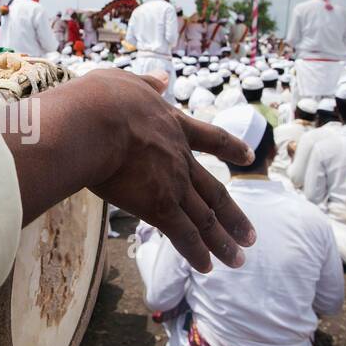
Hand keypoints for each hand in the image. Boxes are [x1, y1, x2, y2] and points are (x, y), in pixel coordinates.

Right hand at [0, 70, 256, 272]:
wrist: (95, 122)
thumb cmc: (100, 100)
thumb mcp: (126, 82)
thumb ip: (146, 84)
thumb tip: (161, 77)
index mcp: (174, 126)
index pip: (210, 139)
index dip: (231, 148)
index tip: (248, 156)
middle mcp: (180, 159)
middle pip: (214, 192)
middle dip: (233, 216)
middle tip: (250, 235)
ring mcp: (173, 184)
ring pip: (204, 218)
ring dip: (222, 241)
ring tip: (238, 260)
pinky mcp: (159, 205)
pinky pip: (183, 235)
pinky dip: (197, 252)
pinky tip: (207, 267)